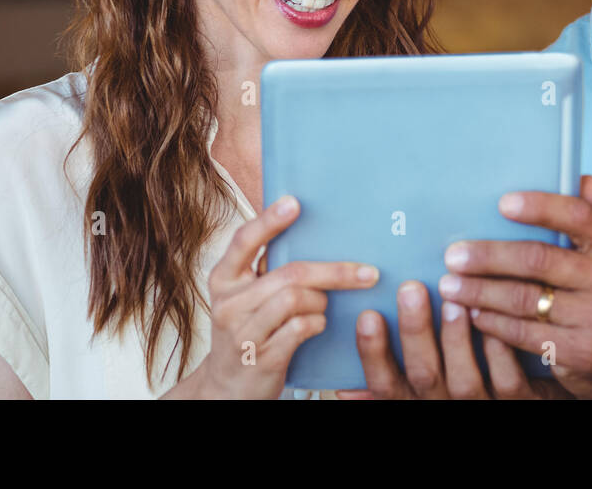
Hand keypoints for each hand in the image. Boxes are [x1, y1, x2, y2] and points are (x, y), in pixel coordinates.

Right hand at [178, 195, 379, 398]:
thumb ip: (267, 272)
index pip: (243, 241)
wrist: (227, 388)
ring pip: (296, 299)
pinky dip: (316, 323)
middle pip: (289, 274)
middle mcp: (228, 302)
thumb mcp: (246, 298)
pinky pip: (300, 328)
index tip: (295, 203)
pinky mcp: (261, 356)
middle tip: (368, 273)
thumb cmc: (248, 332)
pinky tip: (317, 325)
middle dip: (334, 271)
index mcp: (223, 278)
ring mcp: (242, 332)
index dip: (269, 221)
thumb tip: (313, 236)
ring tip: (321, 307)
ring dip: (320, 302)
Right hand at [338, 280, 567, 398]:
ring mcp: (481, 405)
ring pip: (464, 379)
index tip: (368, 315)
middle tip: (411, 289)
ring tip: (454, 300)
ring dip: (456, 339)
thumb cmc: (458, 394)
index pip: (385, 383)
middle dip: (415, 332)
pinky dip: (499, 352)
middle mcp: (442, 406)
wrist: (517, 409)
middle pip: (423, 374)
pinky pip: (508, 380)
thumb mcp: (416, 396)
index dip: (373, 352)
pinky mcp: (519, 402)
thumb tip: (342, 388)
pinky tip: (494, 320)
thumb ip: (388, 384)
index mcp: (414, 401)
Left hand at [436, 175, 591, 398]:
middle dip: (489, 256)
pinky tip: (473, 313)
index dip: (539, 207)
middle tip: (453, 254)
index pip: (579, 216)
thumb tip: (582, 178)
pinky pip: (524, 333)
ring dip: (480, 291)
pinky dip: (493, 322)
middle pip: (539, 259)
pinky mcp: (581, 353)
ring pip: (524, 299)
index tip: (502, 203)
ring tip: (450, 284)